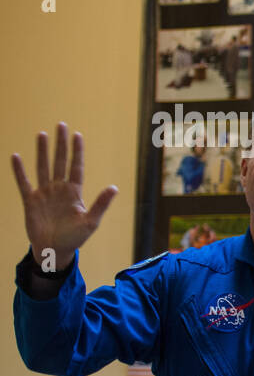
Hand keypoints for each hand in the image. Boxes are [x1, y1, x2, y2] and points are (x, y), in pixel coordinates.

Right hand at [11, 123, 117, 270]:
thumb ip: (100, 204)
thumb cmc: (75, 238)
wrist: (54, 250)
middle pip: (60, 162)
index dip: (77, 152)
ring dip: (42, 151)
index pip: (76, 167)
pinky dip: (19, 171)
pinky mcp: (30, 201)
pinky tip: (16, 156)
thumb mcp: (90, 222)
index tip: (78, 135)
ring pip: (43, 167)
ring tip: (42, 134)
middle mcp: (59, 189)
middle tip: (61, 125)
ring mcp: (44, 194)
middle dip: (60, 144)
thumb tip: (114, 187)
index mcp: (75, 193)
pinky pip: (24, 183)